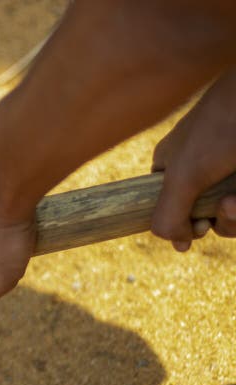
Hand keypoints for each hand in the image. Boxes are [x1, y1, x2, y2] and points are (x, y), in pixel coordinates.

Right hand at [152, 69, 235, 251]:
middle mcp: (200, 171)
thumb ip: (167, 214)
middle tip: (221, 209)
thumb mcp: (182, 176)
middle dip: (215, 222)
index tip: (193, 233)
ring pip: (229, 214)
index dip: (180, 227)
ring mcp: (228, 174)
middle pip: (203, 216)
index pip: (167, 210)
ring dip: (235, 217)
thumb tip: (178, 242)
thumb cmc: (218, 129)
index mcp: (170, 168)